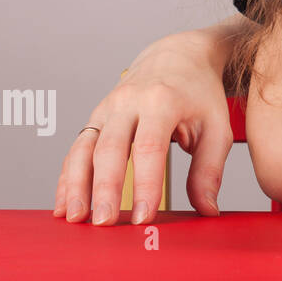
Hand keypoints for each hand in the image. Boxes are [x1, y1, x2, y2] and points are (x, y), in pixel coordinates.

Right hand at [53, 29, 232, 226]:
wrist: (177, 57)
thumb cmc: (200, 94)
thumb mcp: (217, 126)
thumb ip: (209, 169)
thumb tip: (207, 210)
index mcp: (162, 101)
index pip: (150, 147)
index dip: (145, 184)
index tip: (144, 218)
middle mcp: (128, 102)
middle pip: (111, 149)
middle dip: (105, 189)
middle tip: (104, 223)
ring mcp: (107, 108)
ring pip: (85, 148)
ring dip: (76, 185)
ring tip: (75, 219)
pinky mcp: (95, 117)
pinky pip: (77, 148)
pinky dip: (68, 177)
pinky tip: (64, 204)